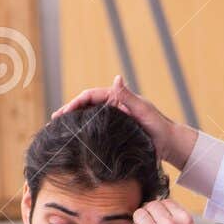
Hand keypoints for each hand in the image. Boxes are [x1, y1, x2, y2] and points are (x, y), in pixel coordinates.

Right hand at [51, 74, 194, 168]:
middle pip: (86, 107)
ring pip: (89, 119)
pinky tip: (75, 142)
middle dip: (70, 112)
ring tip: (58, 130)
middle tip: (54, 121)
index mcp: (118, 99)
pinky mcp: (115, 135)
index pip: (91, 96)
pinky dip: (84, 135)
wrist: (169, 145)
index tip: (64, 112)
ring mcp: (113, 121)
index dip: (76, 102)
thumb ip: (128, 96)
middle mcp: (114, 108)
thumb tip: (116, 78)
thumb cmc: (159, 126)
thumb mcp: (143, 110)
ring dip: (74, 123)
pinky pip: (96, 133)